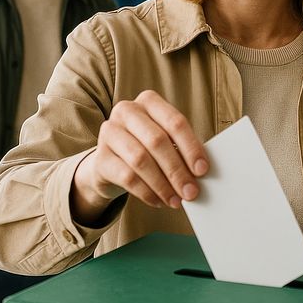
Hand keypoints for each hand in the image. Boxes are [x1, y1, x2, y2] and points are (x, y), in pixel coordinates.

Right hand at [71, 90, 208, 224]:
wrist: (112, 164)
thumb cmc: (148, 148)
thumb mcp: (167, 142)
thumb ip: (183, 149)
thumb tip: (201, 171)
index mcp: (149, 101)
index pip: (175, 122)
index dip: (191, 147)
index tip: (202, 170)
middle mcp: (126, 111)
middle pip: (157, 141)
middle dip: (177, 170)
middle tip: (191, 191)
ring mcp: (109, 132)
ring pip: (141, 160)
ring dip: (163, 185)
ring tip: (176, 199)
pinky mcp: (99, 157)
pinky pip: (127, 177)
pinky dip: (147, 192)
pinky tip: (159, 201)